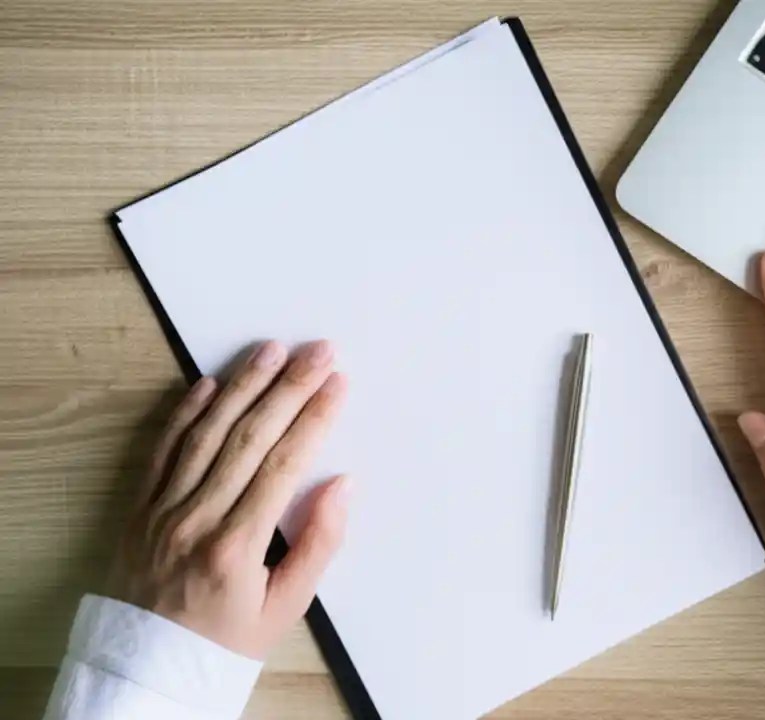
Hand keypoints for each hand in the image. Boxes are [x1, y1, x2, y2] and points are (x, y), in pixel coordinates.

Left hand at [108, 340, 348, 658]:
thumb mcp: (285, 608)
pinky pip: (162, 449)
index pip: (283, 465)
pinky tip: (209, 383)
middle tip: (317, 352)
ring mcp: (161, 510)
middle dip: (288, 388)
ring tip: (270, 351)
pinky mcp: (138, 509)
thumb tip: (341, 486)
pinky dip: (184, 413)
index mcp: (235, 547)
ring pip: (205, 433)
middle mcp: (194, 519)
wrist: (148, 670)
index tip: (338, 385)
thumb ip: (318, 546)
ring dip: (241, 386)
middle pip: (248, 438)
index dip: (315, 419)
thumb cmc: (224, 642)